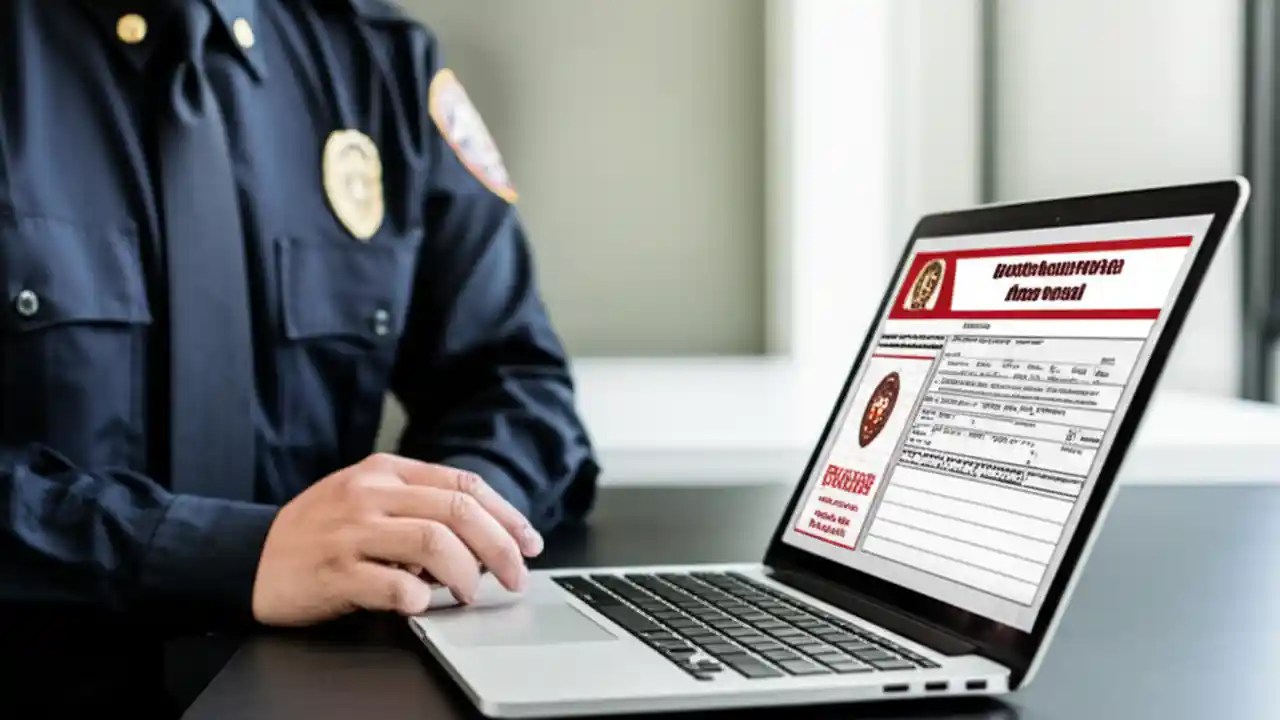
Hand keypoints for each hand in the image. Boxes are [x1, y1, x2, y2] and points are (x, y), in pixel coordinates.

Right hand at [252, 453, 543, 625]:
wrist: (249, 558)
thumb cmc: (319, 532)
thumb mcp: (368, 499)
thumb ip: (419, 507)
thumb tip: (486, 537)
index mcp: (387, 471)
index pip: (465, 484)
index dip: (506, 515)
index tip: (529, 542)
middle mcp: (371, 493)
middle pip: (459, 511)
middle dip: (501, 548)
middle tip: (515, 578)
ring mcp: (352, 531)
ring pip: (434, 542)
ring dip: (465, 574)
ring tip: (467, 594)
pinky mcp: (335, 570)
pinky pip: (391, 584)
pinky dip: (417, 598)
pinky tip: (421, 605)